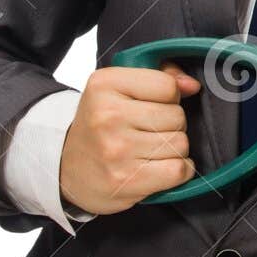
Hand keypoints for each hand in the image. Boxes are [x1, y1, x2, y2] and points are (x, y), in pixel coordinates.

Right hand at [58, 62, 199, 214]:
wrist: (65, 167)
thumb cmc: (99, 125)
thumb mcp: (117, 89)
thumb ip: (160, 77)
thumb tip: (192, 86)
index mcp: (105, 84)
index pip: (168, 86)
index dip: (168, 97)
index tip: (152, 105)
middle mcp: (108, 115)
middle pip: (177, 115)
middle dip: (171, 124)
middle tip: (148, 131)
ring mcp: (117, 150)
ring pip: (180, 143)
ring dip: (173, 148)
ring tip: (149, 149)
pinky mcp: (126, 180)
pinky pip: (178, 169)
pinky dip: (179, 170)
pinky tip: (161, 167)